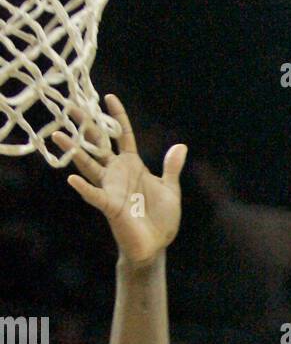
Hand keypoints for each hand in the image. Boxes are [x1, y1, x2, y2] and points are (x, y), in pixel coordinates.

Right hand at [54, 95, 186, 265]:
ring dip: (73, 151)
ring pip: (88, 164)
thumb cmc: (161, 219)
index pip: (122, 135)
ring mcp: (111, 188)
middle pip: (98, 143)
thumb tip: (181, 146)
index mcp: (132, 165)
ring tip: (57, 135)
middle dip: (84, 125)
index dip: (117, 116)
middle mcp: (117, 173)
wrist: (156, 246)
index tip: (108, 97)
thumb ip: (171, 168)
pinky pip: (94, 195)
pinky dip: (84, 188)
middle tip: (69, 105)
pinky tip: (71, 178)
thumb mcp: (170, 190)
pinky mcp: (109, 206)